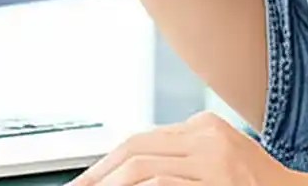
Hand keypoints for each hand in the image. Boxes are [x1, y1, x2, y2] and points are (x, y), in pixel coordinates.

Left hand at [69, 112, 307, 185]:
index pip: (142, 139)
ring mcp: (213, 158)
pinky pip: (163, 182)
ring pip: (142, 164)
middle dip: (99, 173)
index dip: (107, 162)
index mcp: (204, 127)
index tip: (87, 180)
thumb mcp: (220, 163)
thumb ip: (184, 160)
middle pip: (135, 148)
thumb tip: (133, 172)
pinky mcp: (218, 180)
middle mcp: (206, 135)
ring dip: (109, 184)